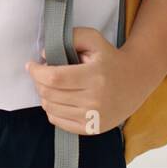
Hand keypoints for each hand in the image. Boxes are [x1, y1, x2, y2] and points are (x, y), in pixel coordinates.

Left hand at [24, 26, 149, 135]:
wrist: (135, 81)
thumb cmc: (110, 58)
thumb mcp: (94, 39)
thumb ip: (71, 38)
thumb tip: (45, 55)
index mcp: (94, 76)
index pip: (55, 77)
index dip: (37, 72)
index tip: (31, 65)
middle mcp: (95, 99)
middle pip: (50, 94)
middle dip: (38, 82)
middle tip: (40, 74)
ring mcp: (94, 117)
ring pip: (52, 109)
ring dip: (43, 96)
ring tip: (48, 86)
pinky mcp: (93, 129)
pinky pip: (60, 123)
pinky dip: (52, 111)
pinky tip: (57, 100)